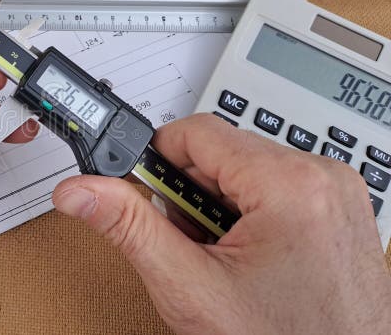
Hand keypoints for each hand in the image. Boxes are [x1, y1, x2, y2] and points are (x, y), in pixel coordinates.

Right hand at [53, 114, 390, 333]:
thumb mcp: (190, 287)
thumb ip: (129, 228)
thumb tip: (81, 191)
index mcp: (290, 183)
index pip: (195, 130)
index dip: (156, 161)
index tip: (144, 193)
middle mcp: (321, 176)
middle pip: (220, 151)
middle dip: (190, 195)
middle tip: (191, 244)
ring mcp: (334, 191)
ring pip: (244, 169)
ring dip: (217, 207)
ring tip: (223, 257)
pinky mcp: (335, 207)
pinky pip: (274, 186)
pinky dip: (247, 214)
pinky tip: (247, 257)